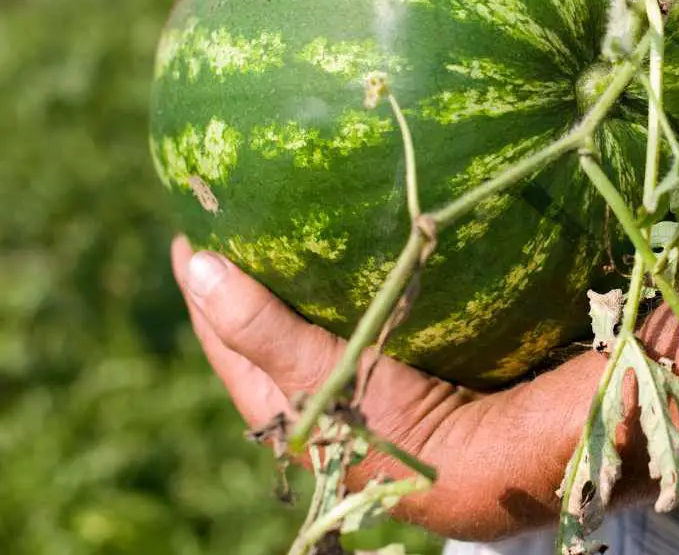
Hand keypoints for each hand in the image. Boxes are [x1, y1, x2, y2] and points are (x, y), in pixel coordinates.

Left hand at [169, 236, 481, 530]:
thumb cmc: (396, 426)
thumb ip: (262, 328)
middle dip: (248, 278)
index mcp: (277, 404)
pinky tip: (360, 264)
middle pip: (263, 327)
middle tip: (239, 221)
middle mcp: (310, 395)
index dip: (202, 287)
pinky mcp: (397, 368)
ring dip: (300, 283)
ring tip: (293, 233)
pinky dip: (346, 292)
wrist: (488, 457)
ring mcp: (354, 383)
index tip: (190, 233)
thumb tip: (197, 267)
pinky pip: (358, 320)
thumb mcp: (320, 376)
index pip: (221, 335)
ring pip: (312, 323)